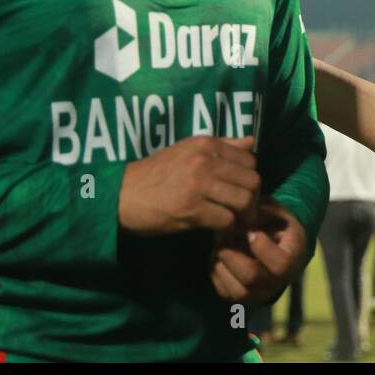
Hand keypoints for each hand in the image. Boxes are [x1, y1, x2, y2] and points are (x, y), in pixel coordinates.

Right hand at [118, 136, 259, 235]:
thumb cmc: (154, 175)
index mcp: (205, 143)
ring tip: (235, 225)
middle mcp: (205, 160)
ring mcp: (199, 184)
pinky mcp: (192, 209)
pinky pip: (226, 220)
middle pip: (252, 181)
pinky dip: (227, 230)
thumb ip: (221, 146)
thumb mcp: (186, 151)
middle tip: (244, 214)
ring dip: (243, 217)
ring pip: (244, 201)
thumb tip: (251, 142)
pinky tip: (219, 233)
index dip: (251, 180)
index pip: (250, 159)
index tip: (244, 194)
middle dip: (253, 201)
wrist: (121, 195)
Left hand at [209, 197, 306, 305]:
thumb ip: (258, 214)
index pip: (280, 264)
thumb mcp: (273, 211)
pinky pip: (224, 292)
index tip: (250, 231)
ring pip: (236, 290)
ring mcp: (260, 294)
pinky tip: (219, 256)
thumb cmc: (275, 222)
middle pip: (251, 278)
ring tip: (221, 246)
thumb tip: (235, 223)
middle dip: (232, 254)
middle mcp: (279, 283)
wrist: (276, 241)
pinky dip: (216, 273)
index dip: (261, 247)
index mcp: (293, 259)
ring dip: (222, 265)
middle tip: (224, 237)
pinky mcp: (242, 299)